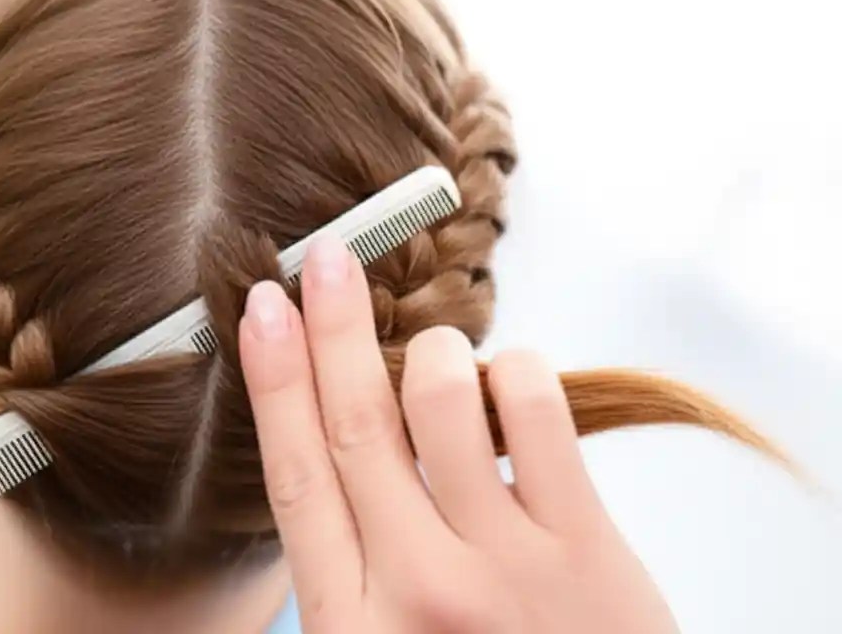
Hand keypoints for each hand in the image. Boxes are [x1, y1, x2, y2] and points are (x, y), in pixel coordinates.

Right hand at [238, 237, 677, 633]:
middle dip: (332, 326)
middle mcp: (417, 592)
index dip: (273, 381)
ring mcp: (506, 573)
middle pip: (356, 424)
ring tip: (435, 347)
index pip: (295, 474)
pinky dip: (517, 371)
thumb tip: (345, 444)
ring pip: (444, 403)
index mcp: (349, 624)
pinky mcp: (590, 558)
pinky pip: (538, 417)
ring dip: (433, 349)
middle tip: (323, 255)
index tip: (261, 309)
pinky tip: (510, 376)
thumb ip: (358, 570)